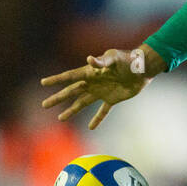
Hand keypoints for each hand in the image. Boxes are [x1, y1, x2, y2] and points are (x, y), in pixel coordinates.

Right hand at [40, 46, 158, 129]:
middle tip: (44, 105)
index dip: (57, 79)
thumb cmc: (128, 60)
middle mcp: (93, 83)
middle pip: (72, 92)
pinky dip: (97, 119)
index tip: (43, 83)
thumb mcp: (114, 58)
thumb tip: (90, 60)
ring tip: (60, 118)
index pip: (70, 76)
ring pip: (82, 103)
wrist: (144, 68)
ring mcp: (101, 92)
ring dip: (71, 110)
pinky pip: (103, 111)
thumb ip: (102, 61)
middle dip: (58, 98)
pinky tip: (91, 127)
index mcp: (90, 72)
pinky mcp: (112, 99)